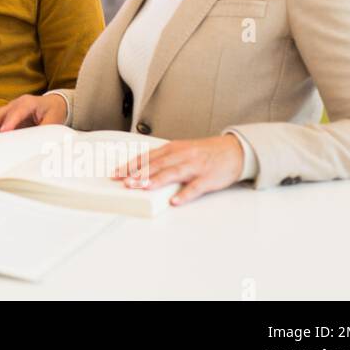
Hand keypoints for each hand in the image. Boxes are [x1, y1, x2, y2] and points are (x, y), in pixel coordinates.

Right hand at [0, 93, 66, 135]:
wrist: (53, 103)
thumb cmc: (53, 112)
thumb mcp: (54, 121)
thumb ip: (46, 130)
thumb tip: (40, 143)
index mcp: (29, 102)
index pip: (18, 111)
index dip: (10, 121)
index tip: (3, 132)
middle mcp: (16, 103)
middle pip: (0, 113)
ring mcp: (8, 108)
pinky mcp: (4, 115)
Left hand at [112, 134, 244, 205]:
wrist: (233, 151)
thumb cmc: (203, 152)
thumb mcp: (181, 150)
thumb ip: (162, 159)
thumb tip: (139, 169)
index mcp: (173, 148)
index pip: (148, 156)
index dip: (131, 164)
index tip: (116, 173)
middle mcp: (182, 155)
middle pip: (158, 164)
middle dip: (140, 173)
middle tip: (125, 182)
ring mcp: (195, 166)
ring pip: (174, 173)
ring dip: (157, 180)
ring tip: (143, 187)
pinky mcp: (208, 178)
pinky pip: (195, 187)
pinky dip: (185, 194)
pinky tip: (174, 201)